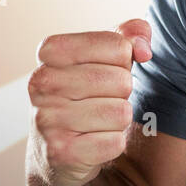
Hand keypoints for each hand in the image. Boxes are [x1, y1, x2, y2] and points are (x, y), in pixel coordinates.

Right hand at [27, 19, 151, 185]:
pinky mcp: (60, 152)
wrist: (60, 151)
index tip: (105, 70)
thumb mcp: (108, 55)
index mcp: (51, 51)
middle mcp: (42, 82)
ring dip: (118, 120)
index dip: (123, 61)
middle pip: (121, 80)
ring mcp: (47, 118)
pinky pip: (115, 143)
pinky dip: (112, 144)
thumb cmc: (90, 93)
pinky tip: (91, 142)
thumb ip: (132, 34)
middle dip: (121, 93)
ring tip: (96, 121)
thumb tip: (143, 49)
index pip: (118, 46)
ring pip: (120, 112)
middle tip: (100, 100)